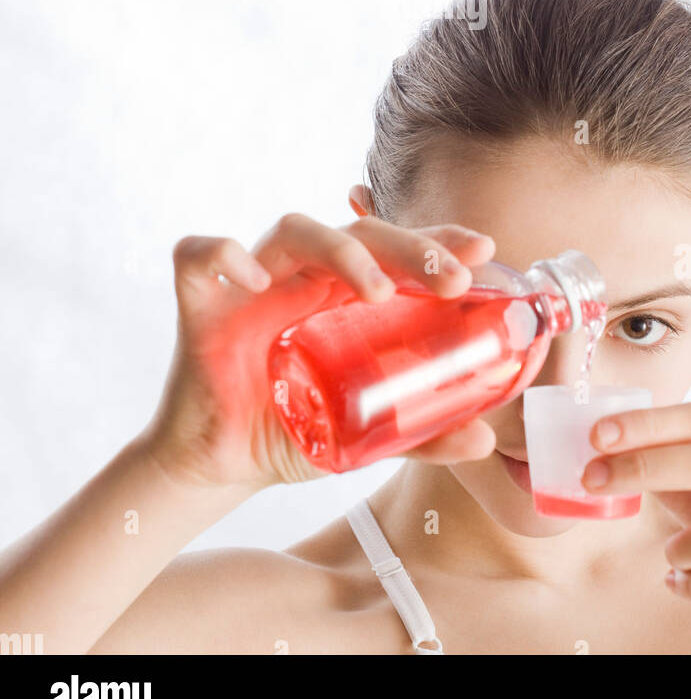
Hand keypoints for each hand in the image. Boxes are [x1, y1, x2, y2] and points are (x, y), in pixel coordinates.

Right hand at [141, 214, 497, 491]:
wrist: (219, 468)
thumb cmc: (291, 430)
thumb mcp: (363, 437)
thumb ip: (418, 433)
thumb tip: (483, 438)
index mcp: (342, 295)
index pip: (394, 248)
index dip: (437, 240)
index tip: (483, 249)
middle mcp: (302, 276)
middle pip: (357, 232)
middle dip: (410, 247)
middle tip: (453, 281)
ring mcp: (251, 283)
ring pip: (294, 230)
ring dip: (341, 251)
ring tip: (379, 292)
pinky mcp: (200, 302)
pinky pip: (199, 255)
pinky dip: (226, 256)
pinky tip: (256, 283)